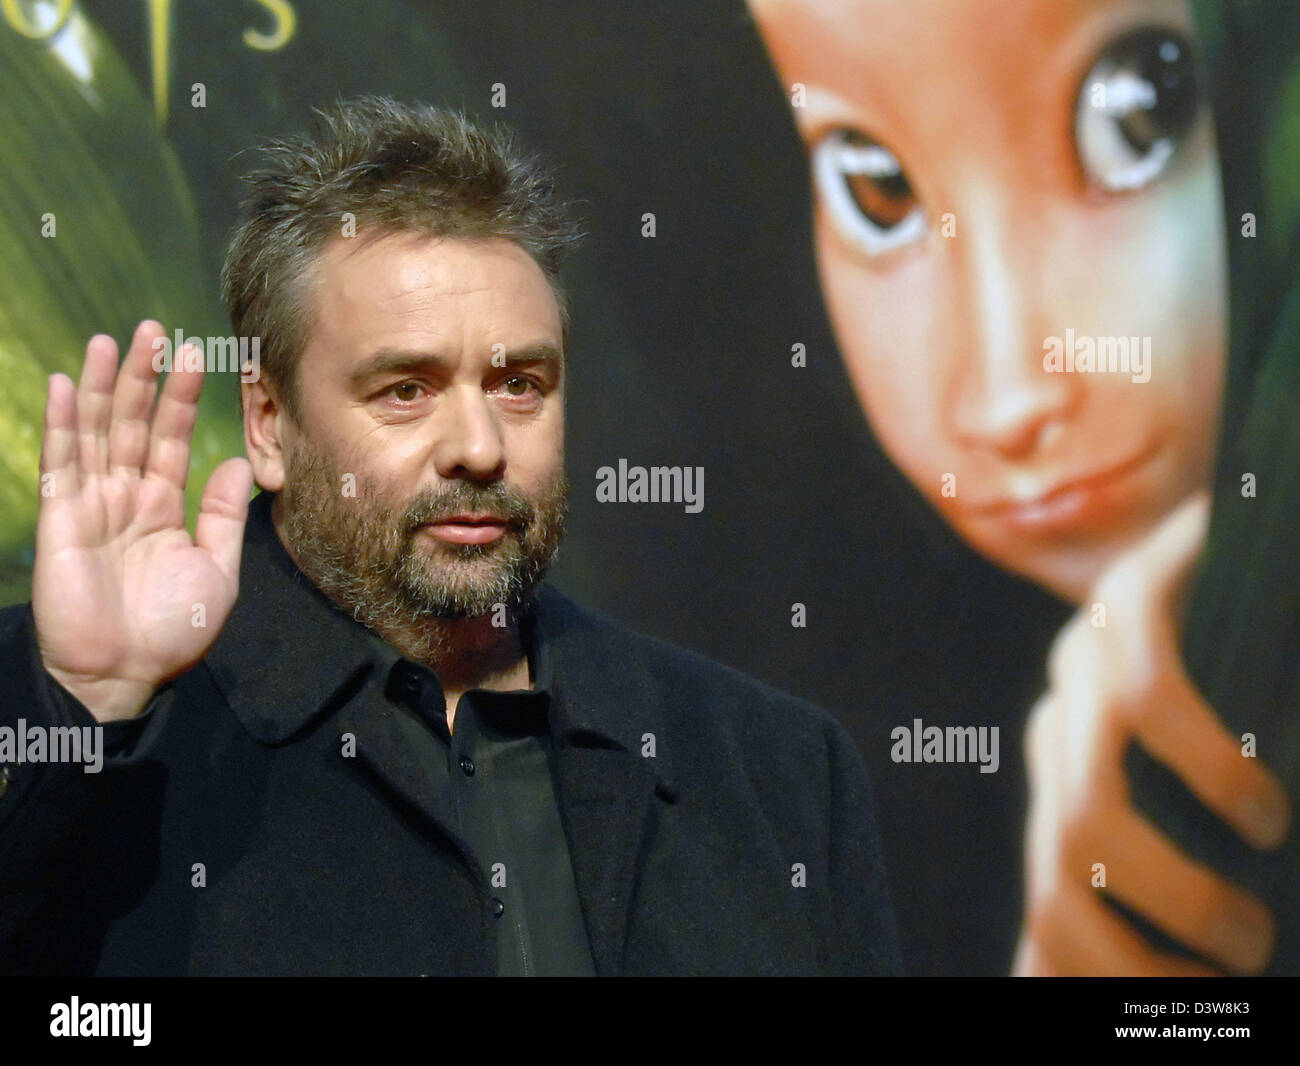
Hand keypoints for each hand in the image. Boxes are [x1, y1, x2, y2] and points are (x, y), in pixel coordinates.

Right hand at [33, 320, 253, 721]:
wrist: (127, 675)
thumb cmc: (173, 631)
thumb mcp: (217, 569)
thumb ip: (225, 516)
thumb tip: (241, 462)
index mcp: (163, 507)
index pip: (172, 439)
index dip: (182, 398)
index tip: (198, 354)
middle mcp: (126, 497)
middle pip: (134, 424)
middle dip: (144, 377)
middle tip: (155, 329)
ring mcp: (92, 504)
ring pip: (98, 432)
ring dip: (105, 386)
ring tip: (114, 341)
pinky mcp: (62, 518)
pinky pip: (62, 462)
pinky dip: (65, 423)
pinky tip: (70, 384)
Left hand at [1013, 492, 1289, 975]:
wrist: (1244, 540)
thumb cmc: (1246, 684)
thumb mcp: (1203, 796)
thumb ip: (1184, 866)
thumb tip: (1202, 971)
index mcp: (1067, 787)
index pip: (1046, 912)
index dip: (1088, 983)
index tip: (1170, 1020)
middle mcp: (1058, 733)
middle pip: (1055, 882)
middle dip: (1131, 968)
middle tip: (1225, 985)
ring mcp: (1080, 669)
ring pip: (1091, 813)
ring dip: (1177, 896)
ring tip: (1248, 927)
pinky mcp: (1126, 603)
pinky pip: (1147, 699)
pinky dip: (1210, 776)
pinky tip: (1261, 810)